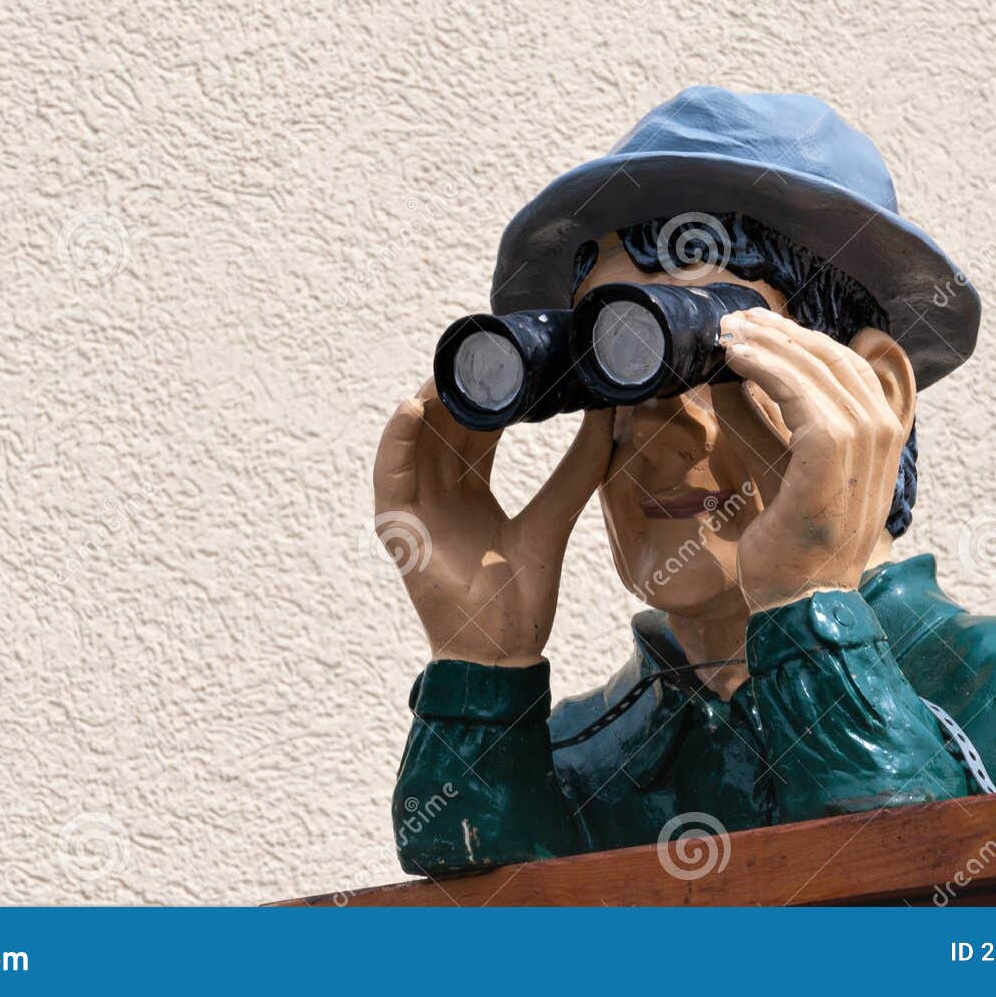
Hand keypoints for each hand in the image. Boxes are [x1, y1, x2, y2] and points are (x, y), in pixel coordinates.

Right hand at [373, 380, 614, 666]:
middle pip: (445, 425)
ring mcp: (417, 507)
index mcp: (472, 491)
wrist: (501, 649)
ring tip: (452, 366)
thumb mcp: (555, 516)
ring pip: (415, 438)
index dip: (489, 392)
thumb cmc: (523, 595)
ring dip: (428, 399)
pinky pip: (390, 471)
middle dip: (460, 386)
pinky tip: (414, 408)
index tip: (510, 355)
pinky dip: (398, 438)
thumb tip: (604, 416)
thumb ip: (577, 469)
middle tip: (483, 347)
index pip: (476, 428)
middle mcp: (441, 492)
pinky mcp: (397, 525)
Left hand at [714, 309, 911, 608]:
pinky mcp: (830, 452)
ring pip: (813, 368)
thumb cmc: (793, 544)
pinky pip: (795, 392)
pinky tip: (734, 359)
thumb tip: (736, 380)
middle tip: (736, 321)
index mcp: (880, 439)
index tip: (759, 327)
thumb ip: (772, 426)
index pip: (849, 367)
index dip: (804, 340)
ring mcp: (862, 442)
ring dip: (767, 343)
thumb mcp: (785, 470)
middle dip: (781, 333)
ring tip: (728, 333)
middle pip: (833, 358)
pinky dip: (763, 367)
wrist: (801, 600)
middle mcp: (881, 435)